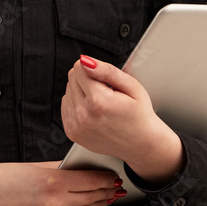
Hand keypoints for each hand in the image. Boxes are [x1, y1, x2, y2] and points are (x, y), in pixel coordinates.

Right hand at [0, 161, 124, 205]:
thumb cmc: (4, 177)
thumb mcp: (35, 165)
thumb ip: (60, 168)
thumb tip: (81, 168)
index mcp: (52, 181)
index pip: (90, 180)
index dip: (106, 178)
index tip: (113, 175)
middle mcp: (53, 202)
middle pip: (91, 197)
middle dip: (107, 191)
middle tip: (117, 186)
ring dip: (99, 204)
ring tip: (108, 197)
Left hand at [60, 55, 183, 184]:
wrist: (140, 144)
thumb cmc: (139, 115)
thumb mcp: (132, 87)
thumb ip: (107, 71)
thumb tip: (85, 61)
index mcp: (99, 101)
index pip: (79, 67)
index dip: (95, 70)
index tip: (107, 82)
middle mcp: (84, 115)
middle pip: (71, 78)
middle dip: (88, 80)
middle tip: (107, 94)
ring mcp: (76, 126)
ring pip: (67, 91)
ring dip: (82, 93)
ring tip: (102, 105)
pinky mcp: (72, 132)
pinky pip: (65, 105)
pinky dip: (77, 105)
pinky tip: (93, 112)